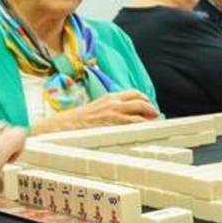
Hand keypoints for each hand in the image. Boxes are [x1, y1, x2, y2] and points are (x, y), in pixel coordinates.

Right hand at [35, 90, 158, 133]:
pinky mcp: (115, 123)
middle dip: (150, 107)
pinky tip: (148, 129)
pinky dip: (144, 125)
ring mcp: (115, 112)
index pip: (134, 93)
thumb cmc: (81, 120)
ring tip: (154, 122)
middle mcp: (114, 102)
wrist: (66, 125)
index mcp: (110, 97)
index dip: (144, 99)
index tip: (149, 105)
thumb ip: (112, 108)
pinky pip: (135, 122)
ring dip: (151, 116)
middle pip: (140, 100)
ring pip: (141, 109)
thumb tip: (125, 113)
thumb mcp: (98, 108)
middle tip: (155, 115)